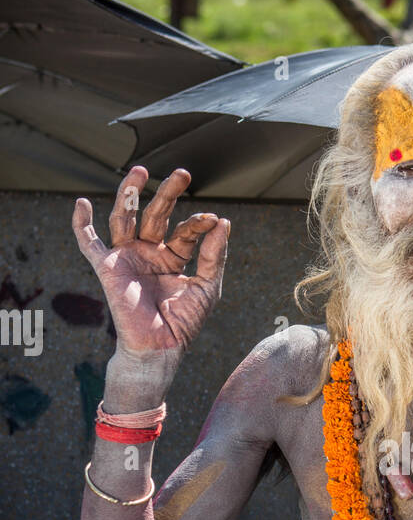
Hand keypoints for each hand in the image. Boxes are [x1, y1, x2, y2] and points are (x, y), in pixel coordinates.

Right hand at [72, 166, 229, 354]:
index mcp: (171, 257)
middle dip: (167, 193)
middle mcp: (148, 253)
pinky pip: (89, 243)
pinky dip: (81, 224)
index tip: (212, 219)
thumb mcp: (208, 287)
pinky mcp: (108, 268)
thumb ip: (215, 256)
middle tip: (182, 174)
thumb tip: (223, 222)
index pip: (184, 231)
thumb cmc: (183, 323)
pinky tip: (81, 204)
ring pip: (124, 218)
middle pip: (155, 215)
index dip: (198, 224)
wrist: (161, 348)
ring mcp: (127, 258)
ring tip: (140, 171)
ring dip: (129, 194)